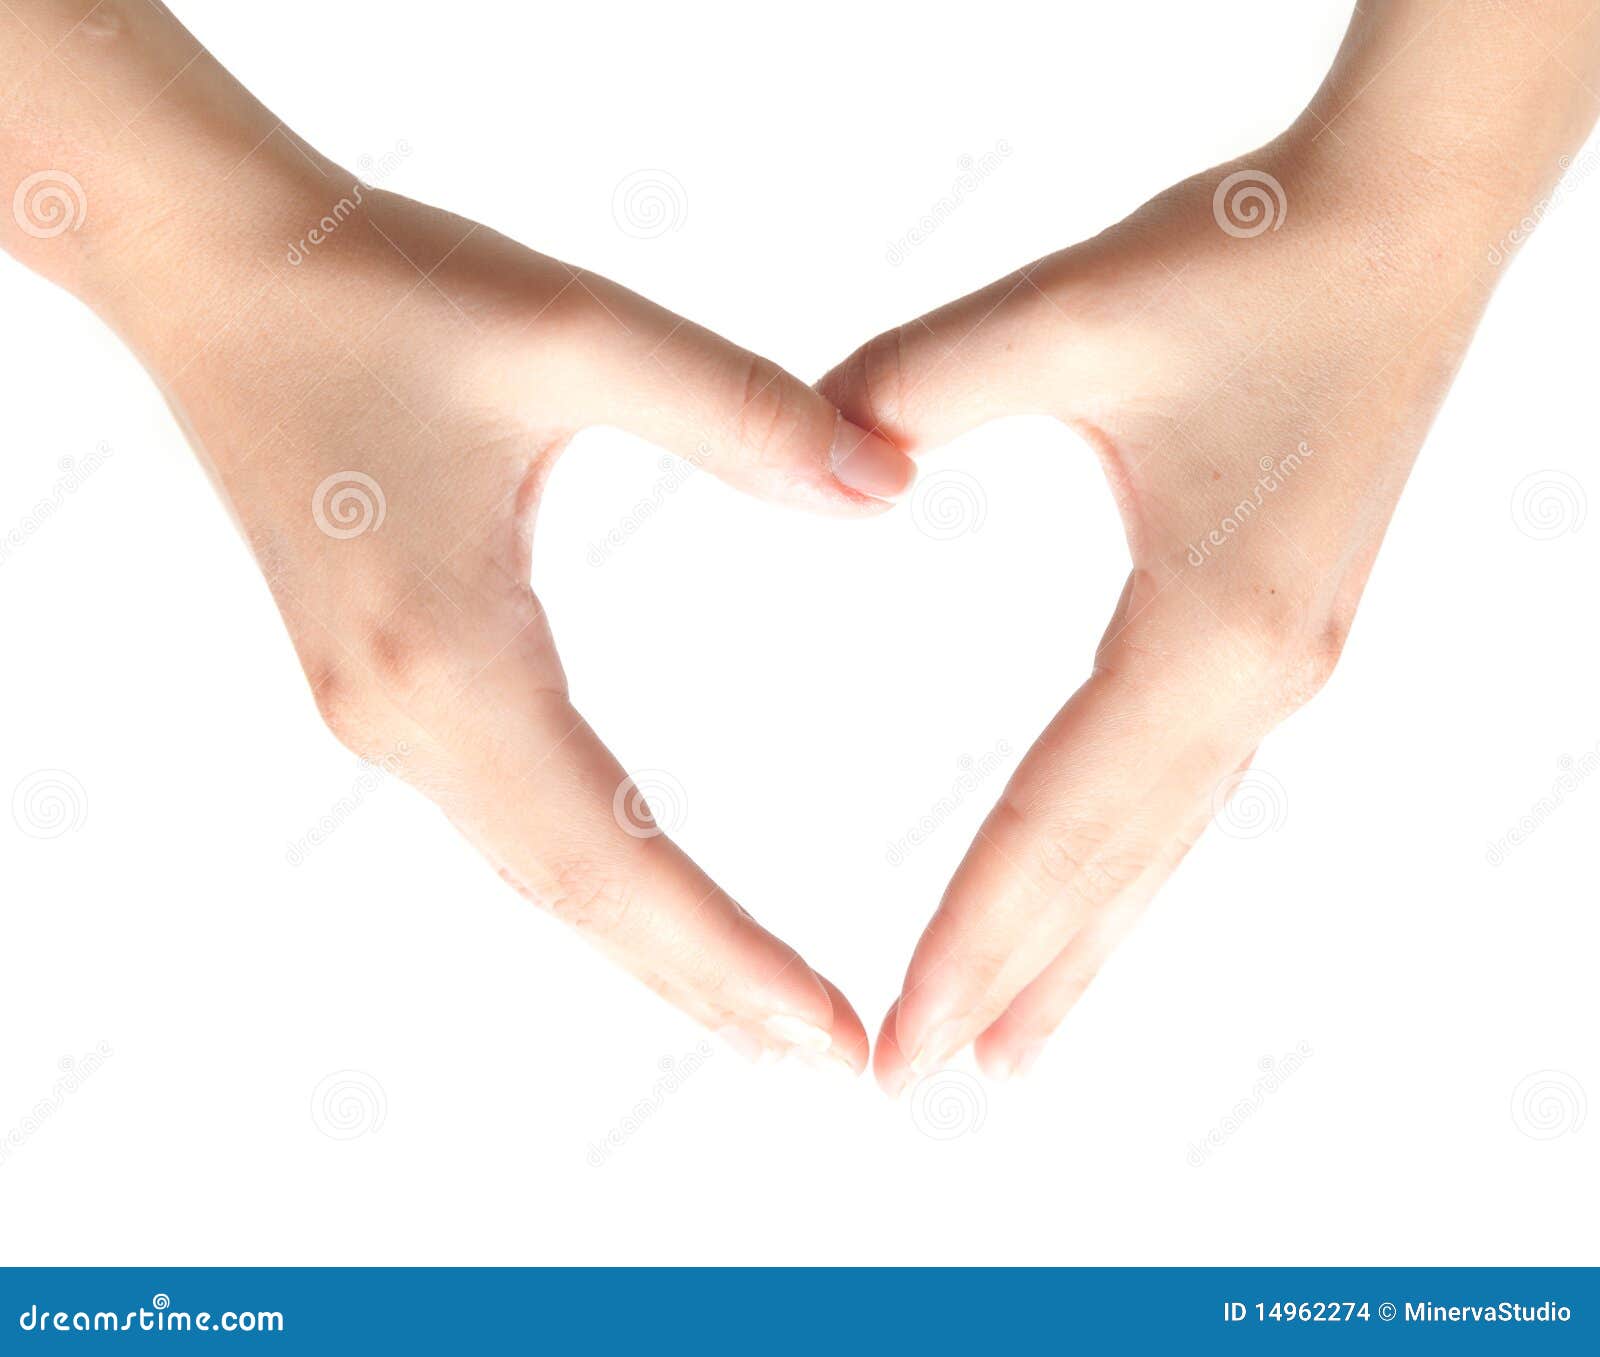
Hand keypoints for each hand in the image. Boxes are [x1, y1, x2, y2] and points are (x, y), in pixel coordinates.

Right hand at [1, 0, 918, 1067]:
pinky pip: (507, 816)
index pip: (614, 853)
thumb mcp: (571, 330)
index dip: (727, 955)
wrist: (213, 271)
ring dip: (651, 946)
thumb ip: (738, 411)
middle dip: (706, 985)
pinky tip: (652, 895)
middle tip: (831, 1059)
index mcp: (447, 652)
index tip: (831, 1032)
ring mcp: (380, 711)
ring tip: (763, 1012)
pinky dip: (596, 879)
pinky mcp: (383, 683)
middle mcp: (403, 714)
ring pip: (539, 870)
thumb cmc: (377, 288)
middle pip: (578, 894)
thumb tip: (886, 488)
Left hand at [820, 96, 1574, 1090]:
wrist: (1400, 224)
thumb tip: (820, 452)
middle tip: (921, 1087)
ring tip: (1007, 1051)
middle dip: (1010, 978)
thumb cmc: (1255, 257)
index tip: (900, 1035)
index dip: (975, 935)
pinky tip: (1090, 908)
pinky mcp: (1267, 639)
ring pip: (1151, 848)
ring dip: (1075, 950)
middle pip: (1109, 867)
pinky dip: (1118, 872)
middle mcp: (1253, 677)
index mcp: (1210, 624)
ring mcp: (1272, 668)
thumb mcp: (1073, 308)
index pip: (1061, 819)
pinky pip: (1174, 792)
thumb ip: (919, 383)